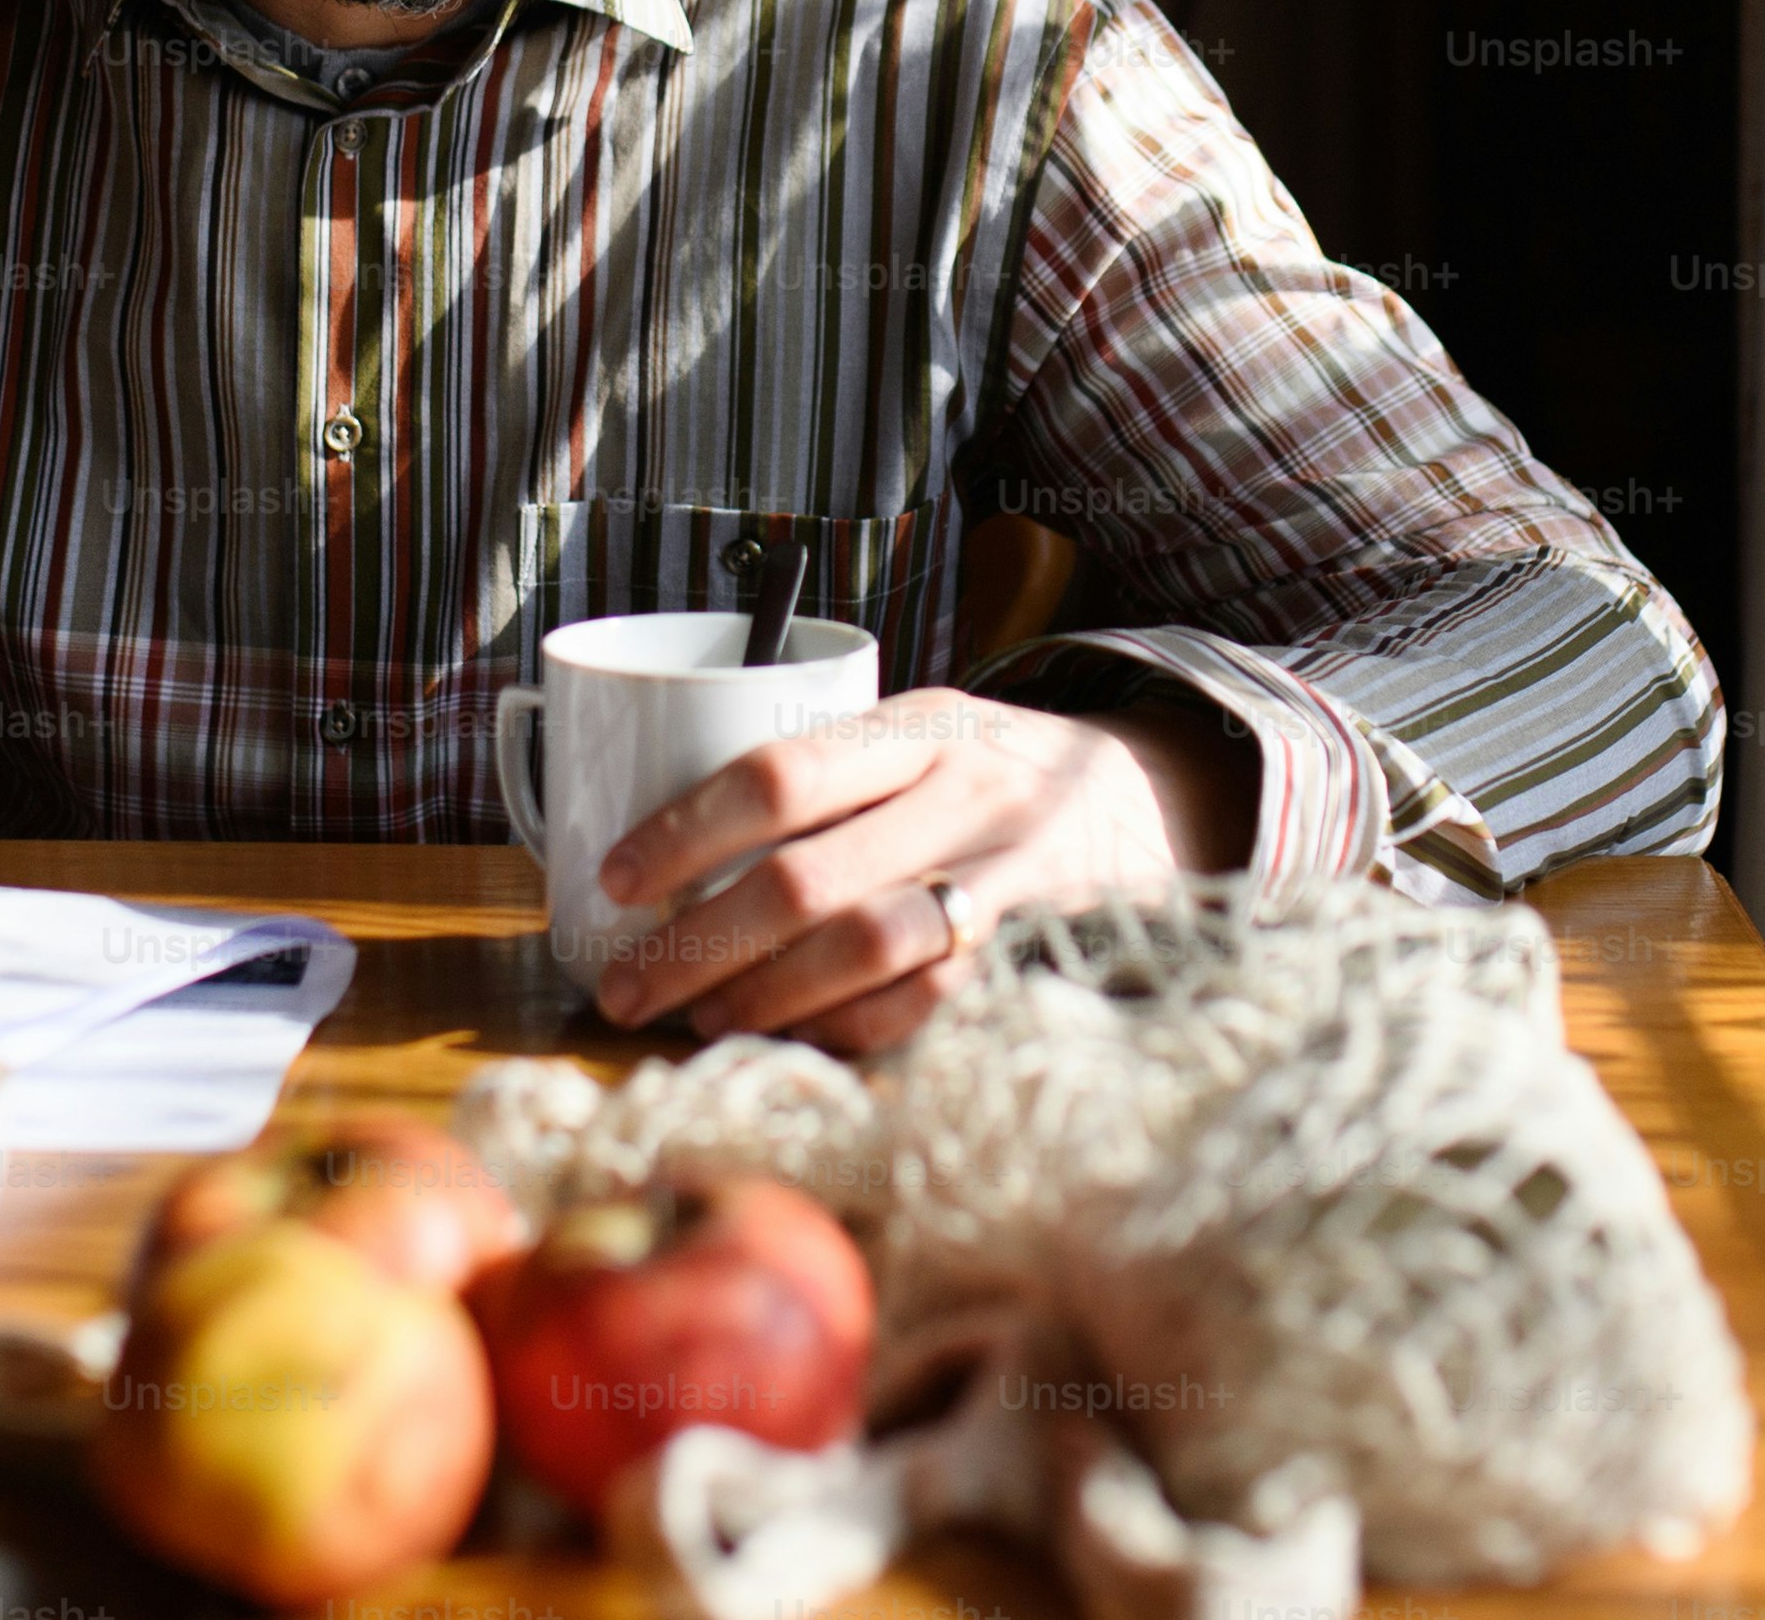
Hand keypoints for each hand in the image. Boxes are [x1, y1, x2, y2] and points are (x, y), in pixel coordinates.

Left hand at [586, 690, 1249, 1054]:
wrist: (1152, 800)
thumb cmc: (995, 774)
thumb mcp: (926, 733)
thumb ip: (832, 774)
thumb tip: (673, 853)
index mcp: (920, 723)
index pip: (780, 773)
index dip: (683, 831)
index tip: (611, 878)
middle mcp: (967, 790)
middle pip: (804, 880)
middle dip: (696, 945)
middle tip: (625, 988)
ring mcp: (1008, 875)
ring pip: (862, 951)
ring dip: (764, 999)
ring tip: (700, 1020)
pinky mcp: (1036, 950)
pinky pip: (924, 1007)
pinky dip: (846, 1033)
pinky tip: (794, 1040)